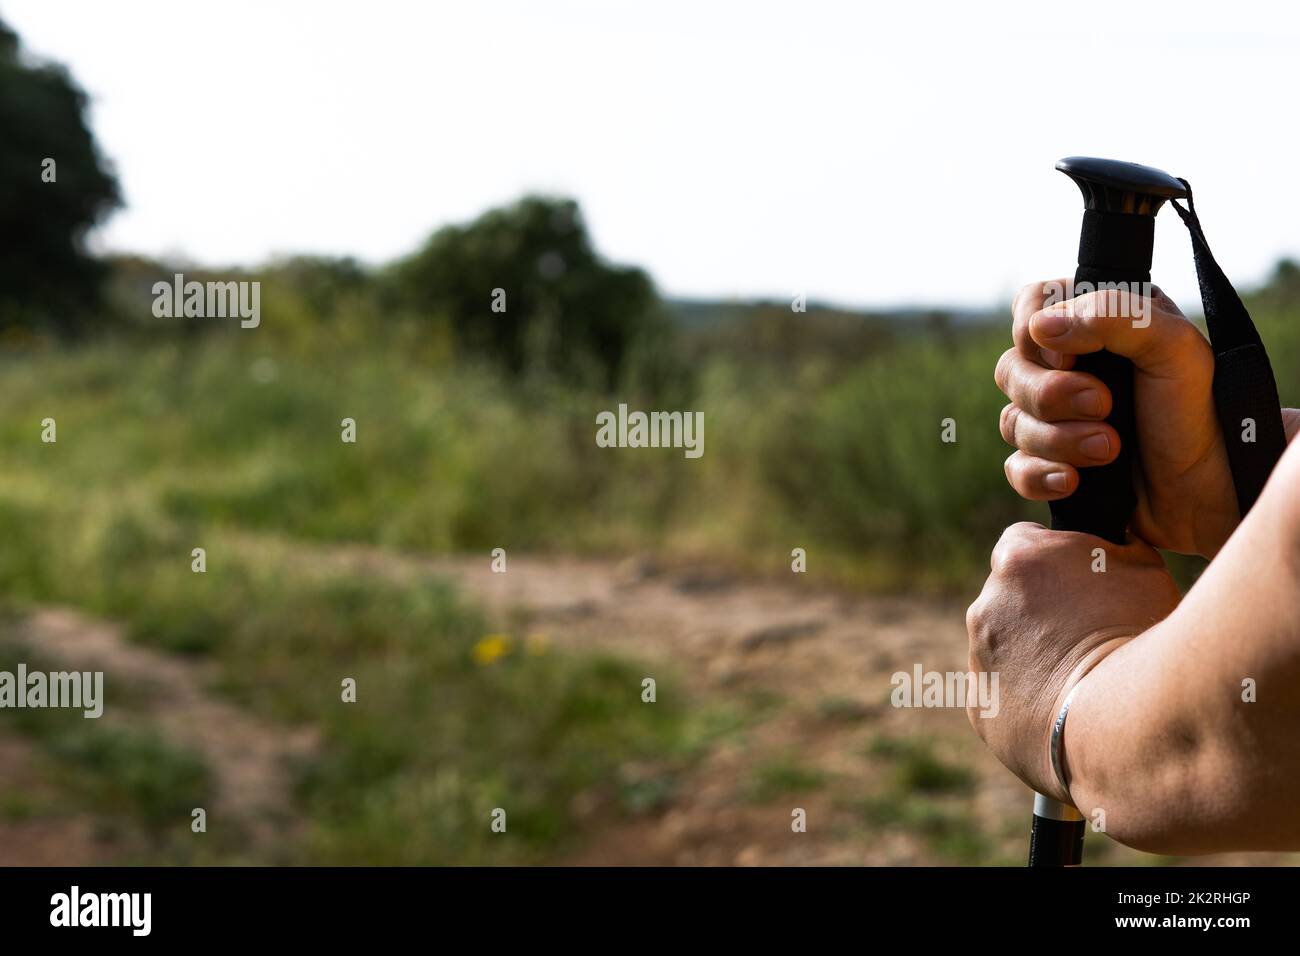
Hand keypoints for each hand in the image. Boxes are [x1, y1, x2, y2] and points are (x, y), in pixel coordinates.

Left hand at [965, 522, 1180, 800]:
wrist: (1121, 722)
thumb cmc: (1140, 637)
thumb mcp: (1144, 569)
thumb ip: (1110, 549)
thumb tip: (1109, 545)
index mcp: (1018, 558)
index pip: (1024, 541)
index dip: (1055, 560)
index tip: (1080, 581)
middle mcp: (985, 603)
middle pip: (1011, 597)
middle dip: (1042, 610)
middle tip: (1089, 635)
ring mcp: (977, 656)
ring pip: (1005, 648)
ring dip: (1033, 656)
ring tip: (1084, 680)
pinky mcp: (980, 706)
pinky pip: (1002, 695)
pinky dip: (1027, 699)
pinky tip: (1067, 711)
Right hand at [995, 281, 1294, 556]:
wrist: (1211, 489)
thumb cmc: (1200, 411)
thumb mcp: (1174, 347)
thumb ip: (1114, 317)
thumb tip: (1040, 328)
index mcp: (1097, 323)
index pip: (1032, 304)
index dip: (1036, 331)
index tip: (1071, 356)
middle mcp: (1070, 367)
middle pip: (1011, 368)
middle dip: (1052, 395)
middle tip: (1104, 406)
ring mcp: (1055, 419)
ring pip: (1011, 422)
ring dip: (1057, 439)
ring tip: (1108, 449)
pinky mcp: (1052, 465)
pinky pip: (1016, 468)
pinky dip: (1041, 475)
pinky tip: (1073, 481)